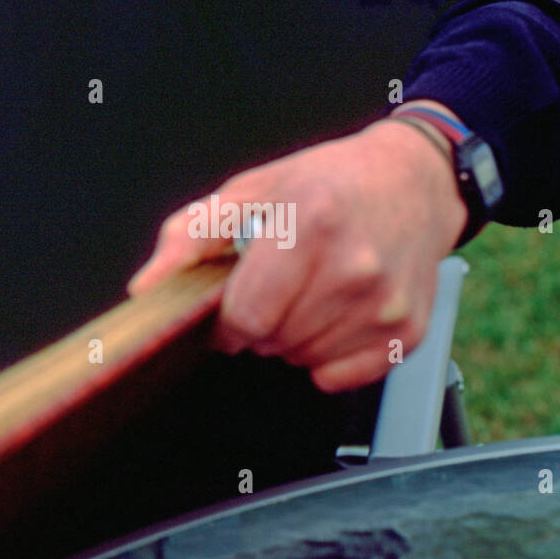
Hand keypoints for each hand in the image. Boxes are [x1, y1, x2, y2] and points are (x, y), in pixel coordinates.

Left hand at [127, 112, 467, 391]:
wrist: (412, 181)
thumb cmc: (327, 182)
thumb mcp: (250, 190)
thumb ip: (190, 236)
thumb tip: (147, 284)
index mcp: (308, 224)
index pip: (247, 316)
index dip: (226, 320)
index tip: (230, 308)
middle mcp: (352, 267)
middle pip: (273, 341)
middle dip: (260, 323)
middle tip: (277, 286)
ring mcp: (384, 304)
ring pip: (304, 361)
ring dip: (293, 338)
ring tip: (309, 292)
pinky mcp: (408, 332)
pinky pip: (342, 378)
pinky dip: (328, 357)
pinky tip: (336, 314)